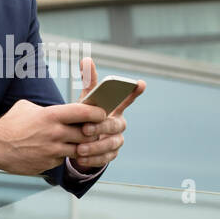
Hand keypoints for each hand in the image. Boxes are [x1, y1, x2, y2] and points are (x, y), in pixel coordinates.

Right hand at [0, 97, 108, 176]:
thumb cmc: (10, 124)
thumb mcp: (27, 107)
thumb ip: (48, 108)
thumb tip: (60, 108)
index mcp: (52, 115)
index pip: (86, 113)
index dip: (98, 113)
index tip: (99, 114)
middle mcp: (55, 133)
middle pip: (88, 134)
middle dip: (91, 133)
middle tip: (89, 131)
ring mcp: (52, 151)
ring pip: (79, 150)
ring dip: (79, 146)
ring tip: (71, 141)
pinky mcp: (47, 164)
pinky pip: (63, 160)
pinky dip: (61, 156)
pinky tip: (51, 150)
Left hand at [70, 57, 145, 171]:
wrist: (79, 140)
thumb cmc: (85, 116)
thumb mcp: (84, 102)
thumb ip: (88, 83)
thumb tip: (86, 59)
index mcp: (115, 109)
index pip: (127, 99)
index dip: (134, 92)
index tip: (140, 83)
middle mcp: (119, 123)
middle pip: (116, 124)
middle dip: (101, 126)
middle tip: (85, 129)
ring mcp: (117, 139)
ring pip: (113, 143)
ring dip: (96, 146)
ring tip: (79, 148)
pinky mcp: (111, 154)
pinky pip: (106, 157)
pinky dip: (93, 159)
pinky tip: (80, 158)